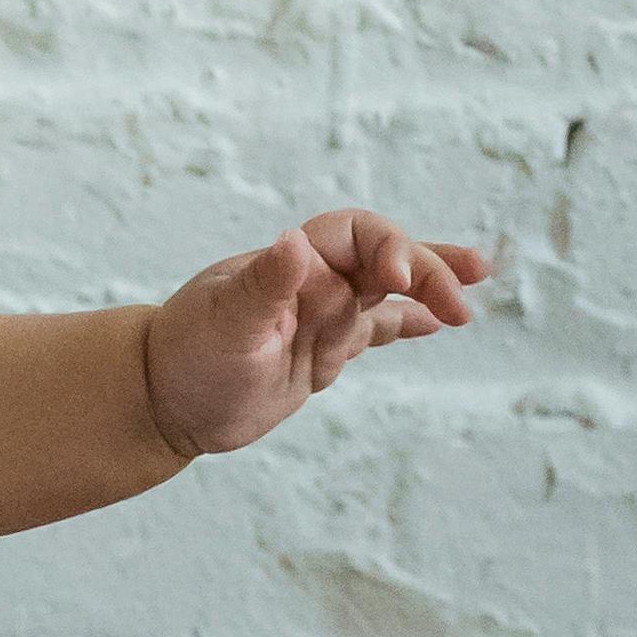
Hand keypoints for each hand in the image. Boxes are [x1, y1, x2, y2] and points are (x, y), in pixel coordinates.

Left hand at [141, 212, 487, 461]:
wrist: (162, 401)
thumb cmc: (185, 358)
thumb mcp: (223, 324)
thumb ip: (263, 284)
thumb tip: (295, 242)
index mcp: (293, 263)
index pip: (358, 235)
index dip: (389, 247)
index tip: (399, 278)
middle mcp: (313, 282)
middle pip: (386, 260)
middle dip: (428, 272)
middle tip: (462, 302)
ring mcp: (322, 317)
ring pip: (390, 292)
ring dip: (430, 287)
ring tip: (474, 289)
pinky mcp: (323, 352)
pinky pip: (375, 329)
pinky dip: (406, 323)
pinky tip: (436, 325)